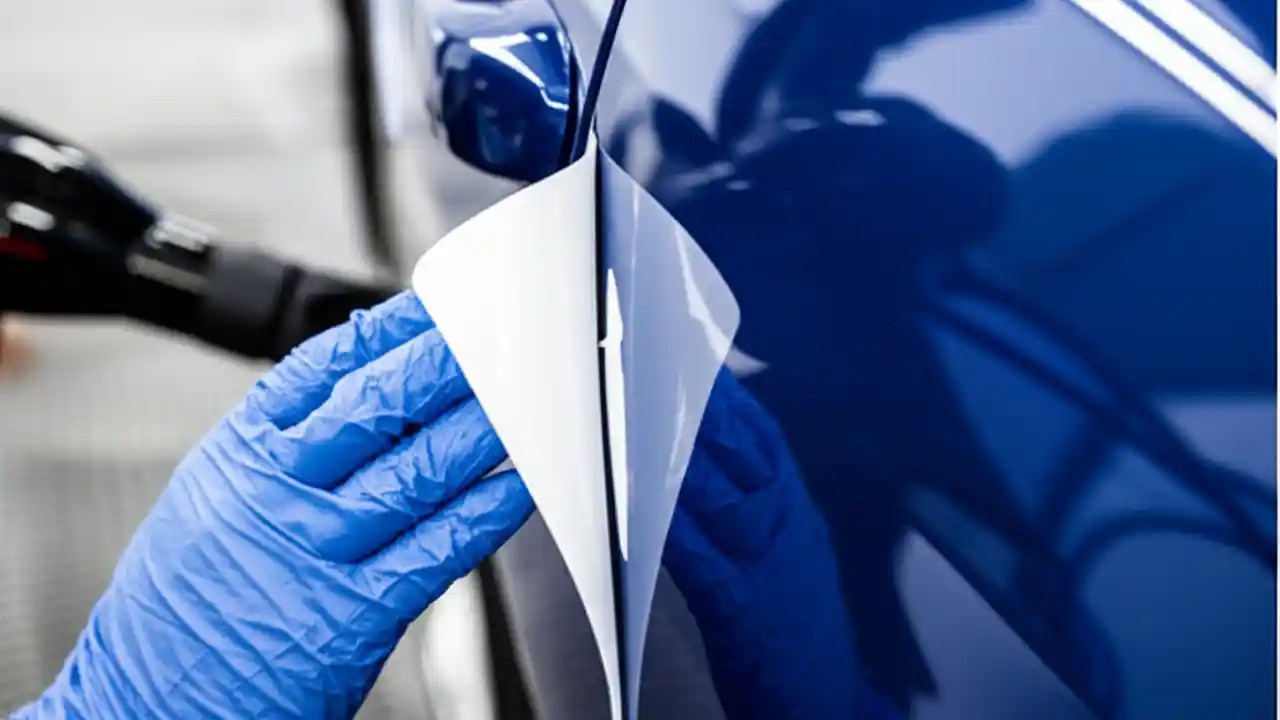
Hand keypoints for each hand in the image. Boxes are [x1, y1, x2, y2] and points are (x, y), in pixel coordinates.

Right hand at [15, 291, 532, 718]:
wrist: (149, 704)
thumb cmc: (183, 606)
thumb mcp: (210, 499)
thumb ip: (280, 442)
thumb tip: (359, 381)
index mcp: (240, 457)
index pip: (321, 370)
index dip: (387, 331)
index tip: (433, 307)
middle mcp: (278, 495)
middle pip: (377, 408)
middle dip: (444, 365)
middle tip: (495, 334)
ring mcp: (319, 553)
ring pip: (417, 471)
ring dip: (480, 429)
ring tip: (524, 397)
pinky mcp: (356, 615)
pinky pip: (436, 551)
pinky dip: (484, 515)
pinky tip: (518, 486)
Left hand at [665, 373, 897, 719]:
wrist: (826, 699)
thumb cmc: (793, 623)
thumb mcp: (788, 548)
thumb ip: (751, 501)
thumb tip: (697, 455)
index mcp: (794, 509)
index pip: (762, 437)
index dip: (726, 396)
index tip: (690, 357)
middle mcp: (787, 527)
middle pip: (747, 454)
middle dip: (704, 410)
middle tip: (660, 367)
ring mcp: (769, 570)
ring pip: (728, 499)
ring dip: (683, 460)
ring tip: (642, 422)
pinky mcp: (745, 613)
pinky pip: (707, 563)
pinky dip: (675, 531)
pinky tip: (644, 506)